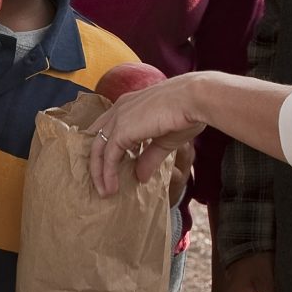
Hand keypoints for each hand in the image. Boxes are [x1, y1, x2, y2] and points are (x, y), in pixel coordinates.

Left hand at [88, 73, 205, 196]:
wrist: (195, 99)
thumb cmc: (187, 114)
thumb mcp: (164, 141)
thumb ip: (149, 157)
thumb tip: (141, 178)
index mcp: (129, 105)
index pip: (107, 128)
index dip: (104, 148)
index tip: (107, 167)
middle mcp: (119, 109)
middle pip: (97, 139)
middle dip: (96, 163)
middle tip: (100, 185)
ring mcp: (119, 118)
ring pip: (98, 149)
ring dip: (99, 173)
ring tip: (105, 192)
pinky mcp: (122, 130)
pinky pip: (108, 156)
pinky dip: (107, 174)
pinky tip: (112, 188)